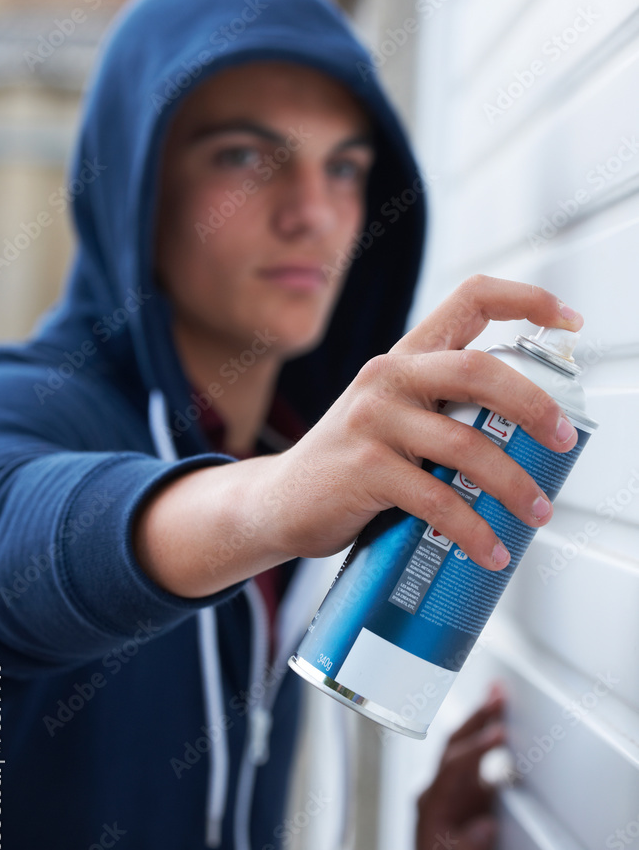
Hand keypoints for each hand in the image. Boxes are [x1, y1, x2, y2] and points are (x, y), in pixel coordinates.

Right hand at [267, 274, 581, 569]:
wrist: (279, 500)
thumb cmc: (350, 463)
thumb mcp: (393, 418)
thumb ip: (443, 411)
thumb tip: (528, 439)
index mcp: (404, 357)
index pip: (469, 299)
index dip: (527, 300)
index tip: (570, 322)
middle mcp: (387, 376)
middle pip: (479, 371)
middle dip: (534, 406)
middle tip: (562, 440)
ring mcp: (372, 421)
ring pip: (466, 446)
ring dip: (514, 486)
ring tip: (536, 513)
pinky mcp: (363, 469)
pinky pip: (436, 500)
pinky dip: (473, 531)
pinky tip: (488, 550)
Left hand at [409, 684, 505, 849]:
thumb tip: (484, 829)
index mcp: (432, 805)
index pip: (453, 765)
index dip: (477, 748)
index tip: (499, 734)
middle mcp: (440, 791)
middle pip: (457, 744)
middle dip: (477, 718)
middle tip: (499, 694)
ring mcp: (454, 791)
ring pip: (468, 746)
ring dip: (484, 721)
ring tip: (500, 696)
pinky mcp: (470, 797)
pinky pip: (481, 760)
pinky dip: (494, 742)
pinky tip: (505, 727)